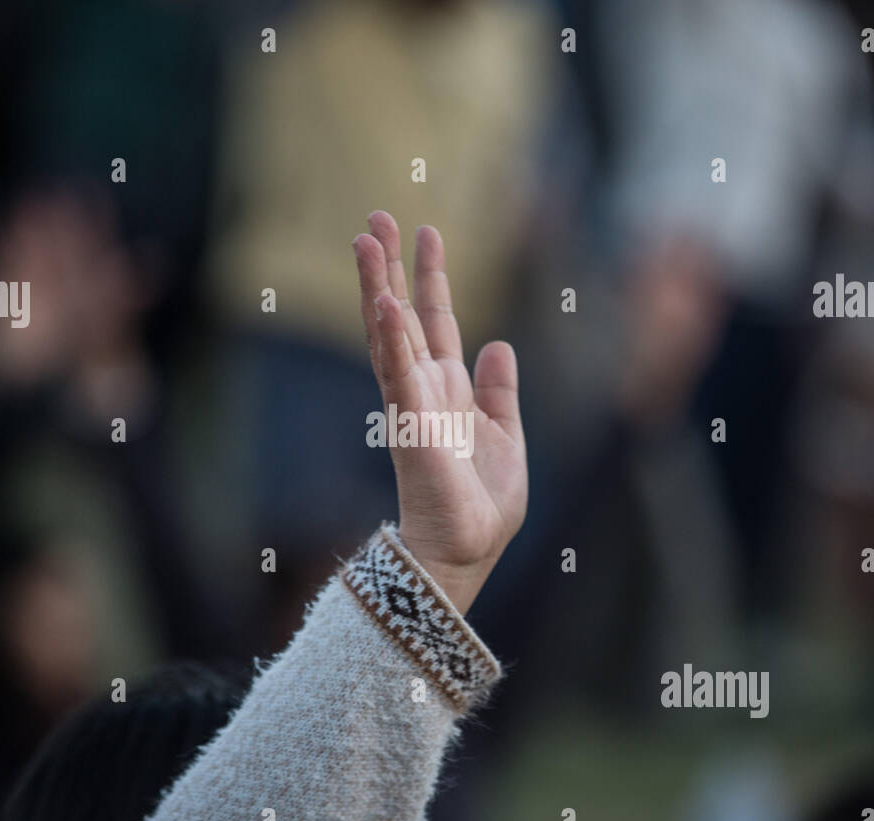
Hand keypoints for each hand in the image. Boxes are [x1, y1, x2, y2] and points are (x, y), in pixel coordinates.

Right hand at [353, 211, 526, 614]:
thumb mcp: (507, 437)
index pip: (434, 321)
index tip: (427, 233)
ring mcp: (412, 404)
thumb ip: (499, 392)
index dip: (430, 278)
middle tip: (377, 217)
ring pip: (388, 333)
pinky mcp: (410, 425)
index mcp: (448, 390)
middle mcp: (424, 388)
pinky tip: (382, 302)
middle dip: (389, 267)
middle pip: (402, 314)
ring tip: (366, 238)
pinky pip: (397, 374)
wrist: (469, 550)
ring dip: (376, 286)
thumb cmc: (484, 506)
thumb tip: (497, 345)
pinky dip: (390, 338)